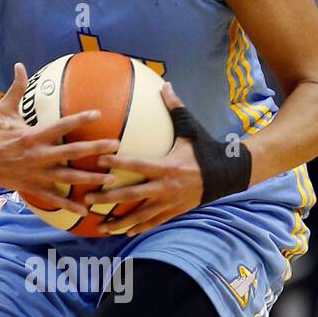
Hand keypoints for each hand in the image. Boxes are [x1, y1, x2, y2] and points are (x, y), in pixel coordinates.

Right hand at [0, 62, 120, 216]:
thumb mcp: (3, 110)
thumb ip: (16, 89)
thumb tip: (19, 66)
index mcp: (32, 136)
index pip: (60, 126)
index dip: (79, 119)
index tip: (98, 115)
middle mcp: (37, 155)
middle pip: (72, 152)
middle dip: (95, 149)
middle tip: (116, 146)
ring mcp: (36, 173)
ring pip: (68, 177)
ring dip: (89, 178)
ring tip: (109, 179)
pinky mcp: (33, 187)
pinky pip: (54, 198)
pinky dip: (69, 205)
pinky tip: (86, 209)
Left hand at [83, 81, 201, 234]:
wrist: (229, 173)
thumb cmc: (205, 148)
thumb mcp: (191, 128)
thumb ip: (175, 108)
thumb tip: (165, 84)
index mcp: (168, 166)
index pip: (138, 164)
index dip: (118, 163)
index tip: (99, 161)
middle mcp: (167, 186)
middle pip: (133, 194)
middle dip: (109, 197)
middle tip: (88, 197)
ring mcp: (171, 202)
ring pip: (141, 214)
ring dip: (120, 221)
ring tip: (101, 226)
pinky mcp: (175, 211)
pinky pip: (154, 222)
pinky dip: (138, 227)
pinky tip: (123, 232)